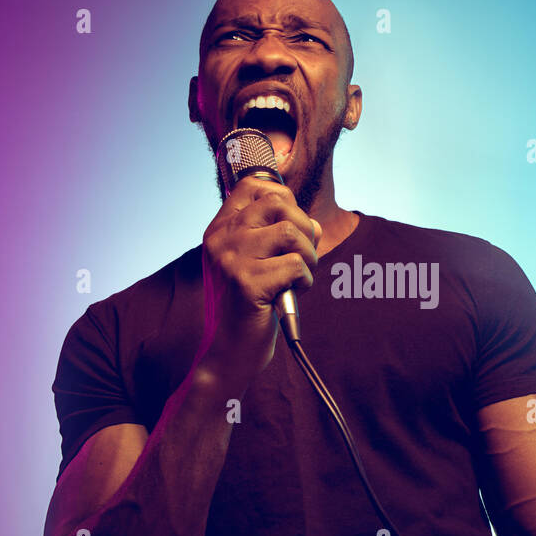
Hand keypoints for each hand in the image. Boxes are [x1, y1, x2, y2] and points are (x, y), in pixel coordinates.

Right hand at [196, 176, 320, 386]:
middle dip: (305, 229)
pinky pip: (296, 265)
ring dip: (308, 257)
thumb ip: (283, 235)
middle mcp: (221, 238)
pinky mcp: (246, 282)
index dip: (284, 199)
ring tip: (297, 277)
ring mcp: (231, 258)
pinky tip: (291, 294)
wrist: (234, 349)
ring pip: (292, 233)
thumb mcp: (263, 261)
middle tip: (301, 258)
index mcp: (221, 228)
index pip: (253, 185)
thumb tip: (314, 224)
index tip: (289, 227)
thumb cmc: (253, 303)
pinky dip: (305, 281)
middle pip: (280, 203)